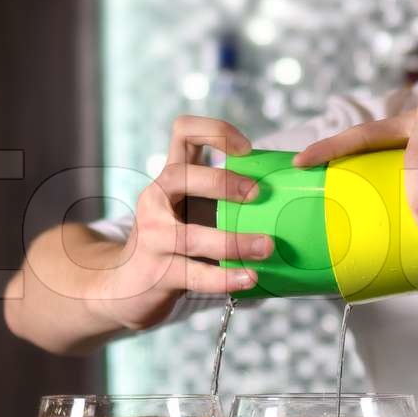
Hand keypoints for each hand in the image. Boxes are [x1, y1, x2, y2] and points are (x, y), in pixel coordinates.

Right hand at [92, 116, 276, 330]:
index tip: (247, 149)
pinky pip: (194, 274)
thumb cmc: (176, 242)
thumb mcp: (193, 209)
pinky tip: (249, 278)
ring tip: (267, 247)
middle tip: (259, 194)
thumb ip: (225, 195)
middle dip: (222, 182)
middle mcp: (156, 199)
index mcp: (171, 177)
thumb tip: (291, 188)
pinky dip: (225, 277)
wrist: (127, 286)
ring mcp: (152, 236)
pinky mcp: (156, 272)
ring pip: (191, 234)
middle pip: (181, 175)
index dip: (215, 130)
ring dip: (234, 240)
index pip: (183, 131)